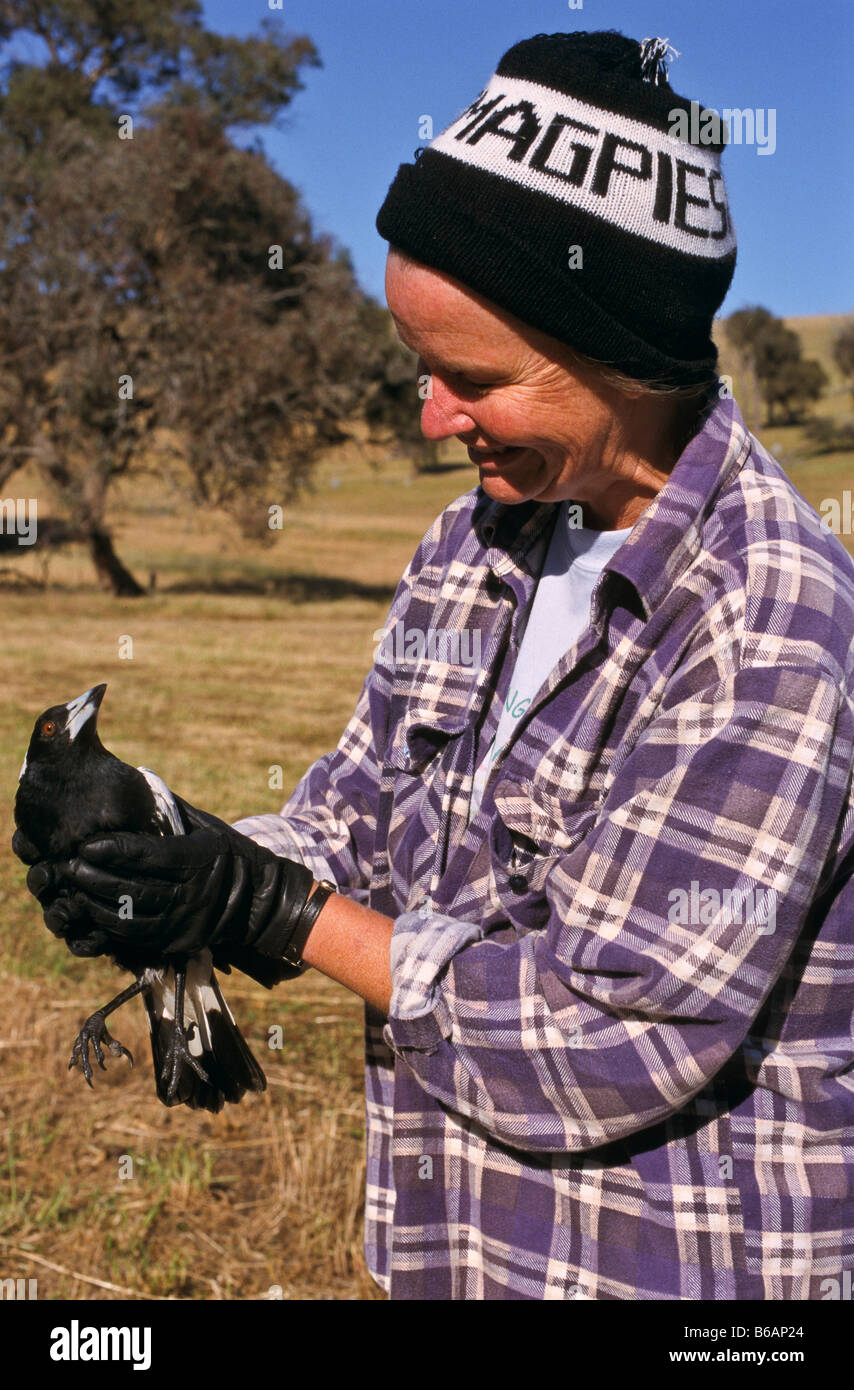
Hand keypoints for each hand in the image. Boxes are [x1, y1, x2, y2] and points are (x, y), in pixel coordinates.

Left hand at [17, 796, 316, 962]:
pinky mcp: (175, 942)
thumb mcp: (205, 827)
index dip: (114, 850)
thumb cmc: (225, 853)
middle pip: (133, 889)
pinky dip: (106, 924)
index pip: (149, 856)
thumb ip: (169, 811)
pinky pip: (133, 937)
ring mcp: (183, 923)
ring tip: (71, 887)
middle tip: (68, 865)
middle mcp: (192, 895)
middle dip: (94, 877)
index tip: (85, 843)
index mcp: (200, 860)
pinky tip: (88, 910)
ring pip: (128, 917)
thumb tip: (132, 781)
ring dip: (94, 903)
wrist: (255, 902)